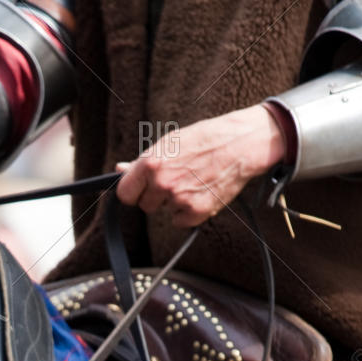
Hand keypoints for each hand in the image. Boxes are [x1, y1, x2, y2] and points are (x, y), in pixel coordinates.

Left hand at [115, 105, 287, 227]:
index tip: (141, 190)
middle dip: (156, 196)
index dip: (133, 192)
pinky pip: (181, 221)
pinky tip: (201, 192)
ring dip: (174, 202)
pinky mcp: (196, 212)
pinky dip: (189, 212)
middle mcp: (162, 183)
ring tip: (193, 181)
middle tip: (176, 179)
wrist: (241, 144)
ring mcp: (179, 199)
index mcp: (151, 164)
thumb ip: (142, 162)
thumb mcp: (169, 143)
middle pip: (144, 205)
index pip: (124, 194)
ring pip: (165, 211)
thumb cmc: (206, 139)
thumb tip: (119, 170)